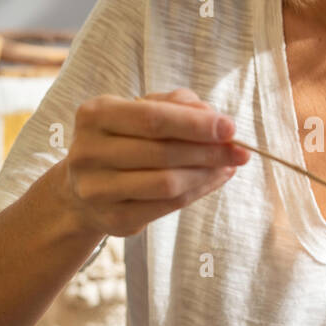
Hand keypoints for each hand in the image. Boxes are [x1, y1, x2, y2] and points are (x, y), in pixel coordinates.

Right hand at [64, 88, 249, 236]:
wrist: (85, 188)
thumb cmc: (123, 140)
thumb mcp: (141, 110)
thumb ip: (177, 105)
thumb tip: (213, 117)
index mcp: (95, 114)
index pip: (153, 119)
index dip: (195, 124)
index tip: (230, 128)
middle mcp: (89, 152)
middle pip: (163, 152)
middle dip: (209, 151)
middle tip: (240, 151)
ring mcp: (97, 189)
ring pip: (167, 182)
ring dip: (207, 173)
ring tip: (228, 165)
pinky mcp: (113, 219)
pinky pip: (168, 206)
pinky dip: (199, 191)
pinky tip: (214, 179)